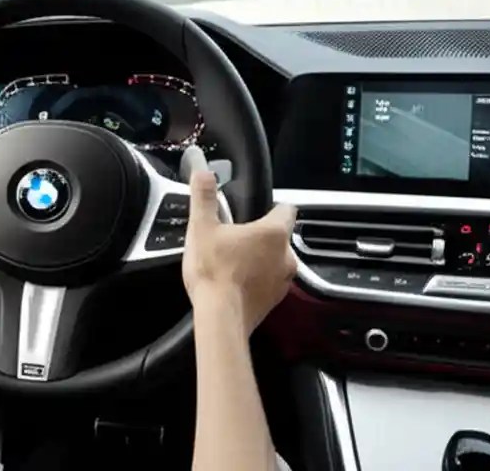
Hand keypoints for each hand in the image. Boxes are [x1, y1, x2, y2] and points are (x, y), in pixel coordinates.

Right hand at [182, 171, 297, 332]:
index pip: (286, 209)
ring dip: (259, 259)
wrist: (220, 318)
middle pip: (278, 237)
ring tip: (233, 262)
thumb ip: (205, 196)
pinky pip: (269, 282)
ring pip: (275, 261)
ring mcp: (284, 280)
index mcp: (273, 233)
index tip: (257, 209)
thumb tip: (204, 172)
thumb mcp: (202, 227)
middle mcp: (286, 256)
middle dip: (260, 236)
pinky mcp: (276, 300)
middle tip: (234, 238)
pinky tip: (235, 283)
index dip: (273, 206)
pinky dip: (257, 280)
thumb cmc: (213, 271)